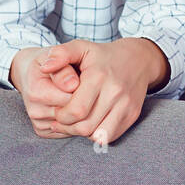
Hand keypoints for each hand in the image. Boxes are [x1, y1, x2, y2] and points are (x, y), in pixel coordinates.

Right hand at [10, 45, 80, 138]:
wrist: (32, 72)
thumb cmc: (48, 60)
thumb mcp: (55, 51)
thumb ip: (63, 59)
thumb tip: (72, 84)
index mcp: (37, 91)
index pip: (73, 97)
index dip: (84, 87)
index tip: (81, 75)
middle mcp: (35, 111)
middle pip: (75, 114)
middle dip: (85, 101)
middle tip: (81, 85)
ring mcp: (39, 124)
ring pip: (75, 124)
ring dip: (82, 111)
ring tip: (75, 94)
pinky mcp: (44, 132)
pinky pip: (69, 131)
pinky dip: (75, 119)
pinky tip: (71, 104)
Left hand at [40, 38, 162, 144]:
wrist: (138, 60)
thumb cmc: (103, 56)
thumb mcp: (81, 47)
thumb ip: (60, 53)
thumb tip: (45, 67)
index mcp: (98, 77)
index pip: (75, 111)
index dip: (61, 116)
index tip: (57, 110)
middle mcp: (115, 92)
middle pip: (85, 126)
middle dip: (68, 127)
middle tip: (62, 119)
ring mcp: (126, 105)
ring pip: (98, 135)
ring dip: (83, 133)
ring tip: (75, 122)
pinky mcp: (133, 115)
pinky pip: (110, 136)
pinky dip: (97, 134)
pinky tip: (91, 122)